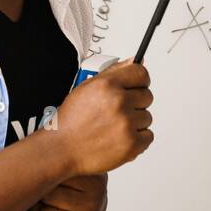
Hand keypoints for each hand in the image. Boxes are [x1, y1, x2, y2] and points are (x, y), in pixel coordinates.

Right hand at [55, 59, 153, 174]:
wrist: (62, 150)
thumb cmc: (71, 121)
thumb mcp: (86, 88)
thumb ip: (114, 72)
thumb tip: (135, 61)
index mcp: (107, 85)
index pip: (141, 73)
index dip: (140, 80)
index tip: (137, 86)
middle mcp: (118, 102)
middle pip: (147, 96)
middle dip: (136, 103)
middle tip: (117, 112)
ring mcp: (126, 124)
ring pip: (147, 117)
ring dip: (135, 122)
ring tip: (114, 127)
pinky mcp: (132, 144)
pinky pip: (148, 136)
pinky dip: (137, 139)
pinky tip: (119, 138)